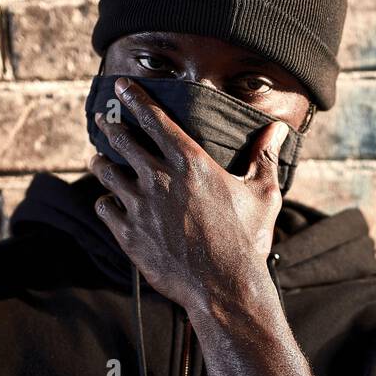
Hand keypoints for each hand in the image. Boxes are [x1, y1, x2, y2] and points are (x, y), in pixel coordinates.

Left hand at [88, 76, 287, 316]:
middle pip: (123, 140)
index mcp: (190, 162)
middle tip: (106, 122)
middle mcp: (159, 178)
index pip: (153, 118)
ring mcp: (140, 206)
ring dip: (102, 163)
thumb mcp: (263, 195)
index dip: (134, 98)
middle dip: (112, 126)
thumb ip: (264, 158)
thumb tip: (276, 130)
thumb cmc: (246, 242)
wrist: (224, 289)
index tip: (120, 86)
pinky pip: (105, 208)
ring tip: (99, 160)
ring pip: (106, 172)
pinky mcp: (128, 235)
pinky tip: (109, 203)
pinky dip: (106, 203)